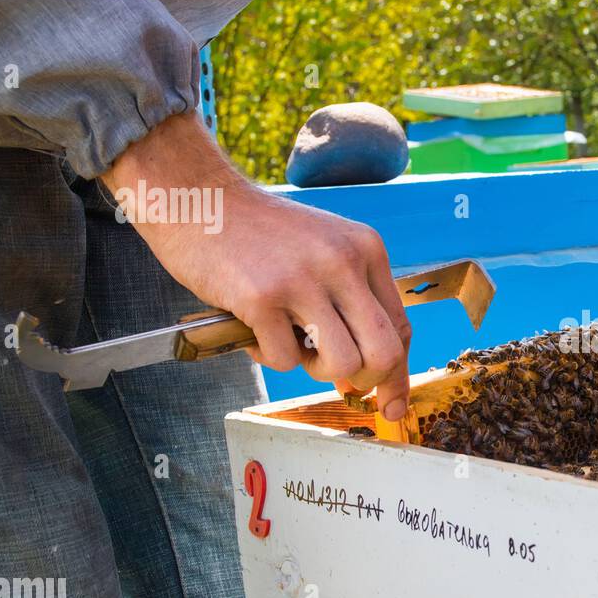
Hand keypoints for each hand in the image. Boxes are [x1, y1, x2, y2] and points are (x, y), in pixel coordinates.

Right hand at [102, 112, 411, 419]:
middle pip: (384, 353)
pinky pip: (285, 360)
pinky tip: (253, 328)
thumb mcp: (322, 249)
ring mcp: (304, 279)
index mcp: (366, 249)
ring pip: (343, 364)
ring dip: (313, 368)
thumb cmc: (257, 232)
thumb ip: (350, 298)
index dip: (397, 373)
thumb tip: (368, 370)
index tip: (390, 402)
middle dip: (365, 379)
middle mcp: (344, 262)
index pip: (401, 326)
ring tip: (288, 341)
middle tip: (335, 375)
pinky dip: (267, 355)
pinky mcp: (263, 297)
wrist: (196, 195)